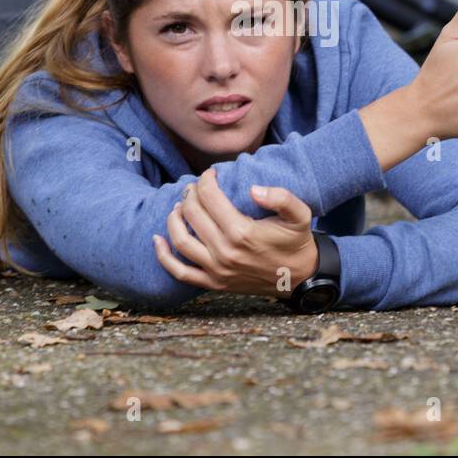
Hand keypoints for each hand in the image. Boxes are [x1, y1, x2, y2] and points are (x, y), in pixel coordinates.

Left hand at [152, 167, 317, 297]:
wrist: (299, 277)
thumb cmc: (296, 242)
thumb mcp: (300, 215)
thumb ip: (281, 198)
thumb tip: (254, 189)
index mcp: (242, 232)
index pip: (210, 197)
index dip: (206, 180)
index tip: (210, 174)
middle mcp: (225, 252)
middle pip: (192, 214)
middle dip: (190, 194)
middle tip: (195, 187)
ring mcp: (217, 270)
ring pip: (180, 240)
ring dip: (174, 218)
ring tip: (179, 206)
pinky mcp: (213, 283)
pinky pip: (179, 272)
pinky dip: (164, 256)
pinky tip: (157, 240)